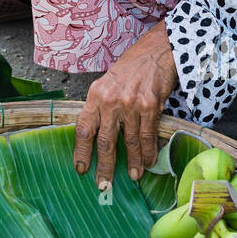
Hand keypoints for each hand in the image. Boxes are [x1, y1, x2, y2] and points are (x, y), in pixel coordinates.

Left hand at [73, 21, 177, 188]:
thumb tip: (97, 137)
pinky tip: (148, 162)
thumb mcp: (108, 83)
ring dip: (132, 163)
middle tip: (104, 186)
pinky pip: (148, 136)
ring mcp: (131, 103)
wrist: (156, 51)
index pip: (84, 128)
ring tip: (133, 177)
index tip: (80, 169)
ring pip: (129, 142)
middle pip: (105, 141)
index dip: (81, 152)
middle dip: (105, 167)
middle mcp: (111, 100)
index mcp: (96, 95)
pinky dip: (148, 152)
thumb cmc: (131, 68)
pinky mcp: (150, 105)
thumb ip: (101, 107)